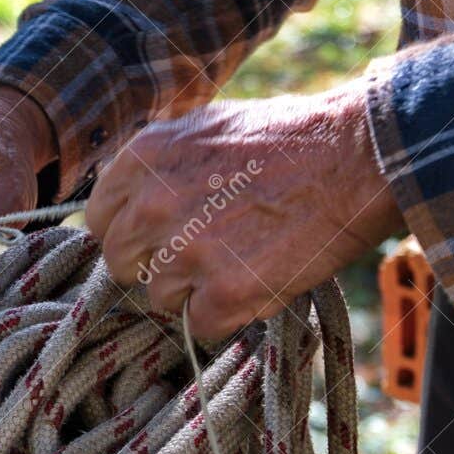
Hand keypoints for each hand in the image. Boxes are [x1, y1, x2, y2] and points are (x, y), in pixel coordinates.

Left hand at [85, 81, 404, 339]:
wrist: (354, 159)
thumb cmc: (289, 140)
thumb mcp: (206, 127)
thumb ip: (159, 168)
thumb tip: (132, 203)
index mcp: (142, 159)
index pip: (99, 219)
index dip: (130, 231)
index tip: (158, 235)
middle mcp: (151, 205)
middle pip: (122, 263)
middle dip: (157, 264)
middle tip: (205, 252)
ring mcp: (184, 251)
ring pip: (160, 298)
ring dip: (195, 291)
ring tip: (242, 259)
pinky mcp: (222, 293)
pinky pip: (200, 326)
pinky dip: (228, 315)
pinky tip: (257, 281)